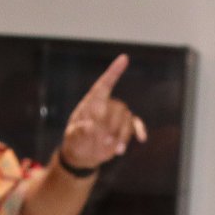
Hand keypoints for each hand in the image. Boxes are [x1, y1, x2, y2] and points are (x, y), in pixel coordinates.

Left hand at [59, 54, 147, 172]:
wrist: (83, 155)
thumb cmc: (75, 143)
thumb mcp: (73, 138)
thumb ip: (79, 132)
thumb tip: (91, 126)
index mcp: (92, 103)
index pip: (104, 84)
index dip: (114, 71)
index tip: (124, 58)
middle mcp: (107, 106)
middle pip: (119, 108)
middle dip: (114, 126)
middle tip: (104, 142)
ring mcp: (117, 117)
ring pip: (127, 119)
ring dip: (123, 135)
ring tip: (116, 150)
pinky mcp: (124, 128)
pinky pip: (136, 125)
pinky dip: (139, 131)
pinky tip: (141, 139)